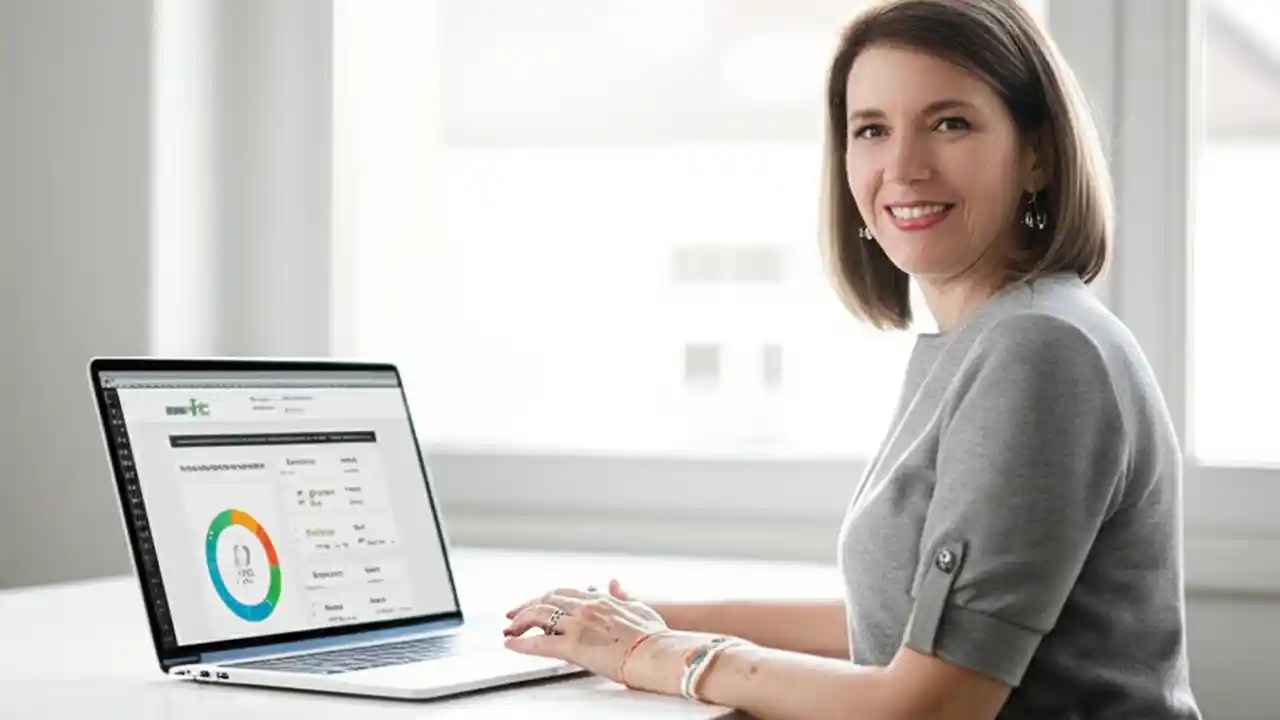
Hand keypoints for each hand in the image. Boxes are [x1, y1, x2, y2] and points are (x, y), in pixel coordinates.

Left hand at [502, 583, 668, 684]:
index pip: (564, 593)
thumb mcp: (641, 608)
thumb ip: (624, 596)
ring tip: (509, 628)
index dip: (546, 597)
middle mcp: (586, 607)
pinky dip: (521, 643)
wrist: (658, 653)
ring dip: (520, 621)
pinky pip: (539, 642)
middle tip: (513, 614)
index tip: (536, 602)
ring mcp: (578, 625)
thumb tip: (613, 582)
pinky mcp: (573, 647)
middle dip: (527, 606)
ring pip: (539, 616)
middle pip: (546, 600)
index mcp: (600, 599)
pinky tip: (510, 644)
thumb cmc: (655, 636)